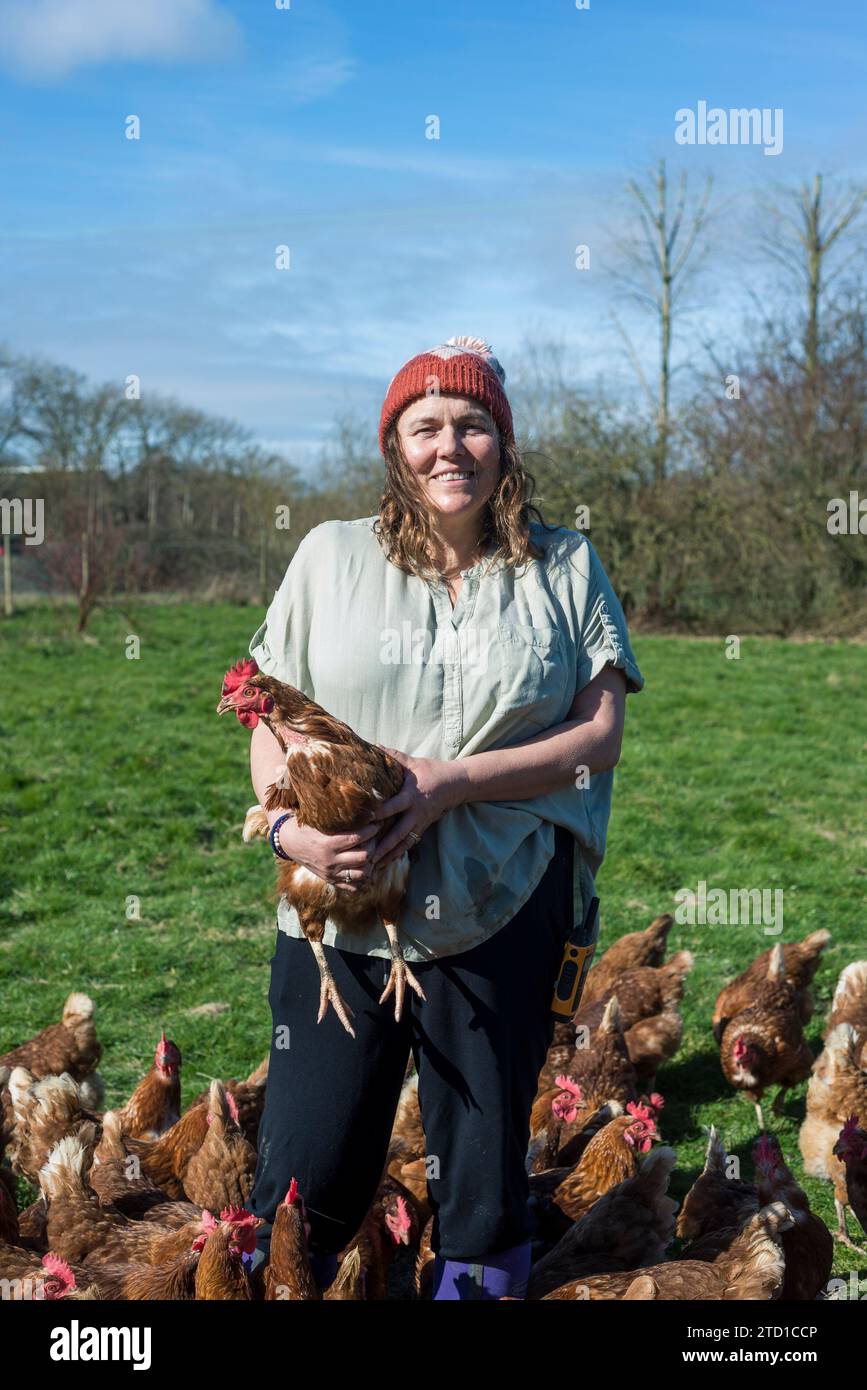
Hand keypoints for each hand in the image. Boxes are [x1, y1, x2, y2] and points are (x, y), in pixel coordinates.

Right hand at [278, 816, 381, 893]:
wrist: (290, 842)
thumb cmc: (308, 826)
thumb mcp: (321, 820)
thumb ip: (340, 818)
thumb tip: (365, 810)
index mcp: (327, 843)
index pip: (356, 838)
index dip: (370, 830)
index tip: (375, 823)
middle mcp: (330, 861)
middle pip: (363, 857)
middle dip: (373, 845)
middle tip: (374, 838)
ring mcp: (331, 873)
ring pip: (362, 873)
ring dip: (370, 863)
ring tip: (370, 852)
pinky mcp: (331, 880)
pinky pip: (353, 885)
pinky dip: (362, 877)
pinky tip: (362, 865)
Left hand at [367, 748, 466, 869]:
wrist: (455, 785)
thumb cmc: (431, 771)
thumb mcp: (413, 763)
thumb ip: (393, 757)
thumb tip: (374, 745)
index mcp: (411, 796)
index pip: (394, 806)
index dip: (381, 812)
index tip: (366, 820)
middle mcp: (416, 813)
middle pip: (398, 833)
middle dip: (383, 845)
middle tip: (367, 856)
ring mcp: (420, 823)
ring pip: (404, 843)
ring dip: (389, 855)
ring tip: (374, 867)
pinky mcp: (422, 828)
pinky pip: (409, 844)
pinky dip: (397, 854)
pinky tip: (385, 863)